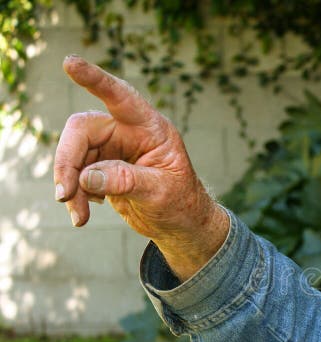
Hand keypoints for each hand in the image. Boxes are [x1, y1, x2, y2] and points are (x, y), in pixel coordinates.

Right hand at [54, 56, 228, 280]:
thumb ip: (126, 181)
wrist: (181, 224)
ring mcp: (112, 148)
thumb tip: (86, 177)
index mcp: (151, 128)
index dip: (96, 80)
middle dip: (68, 162)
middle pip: (82, 130)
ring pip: (73, 155)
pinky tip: (84, 214)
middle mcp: (128, 132)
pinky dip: (74, 195)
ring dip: (69, 186)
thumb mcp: (160, 192)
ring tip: (79, 217)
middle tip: (65, 196)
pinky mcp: (100, 167)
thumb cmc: (181, 203)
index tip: (70, 63)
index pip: (121, 97)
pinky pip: (75, 174)